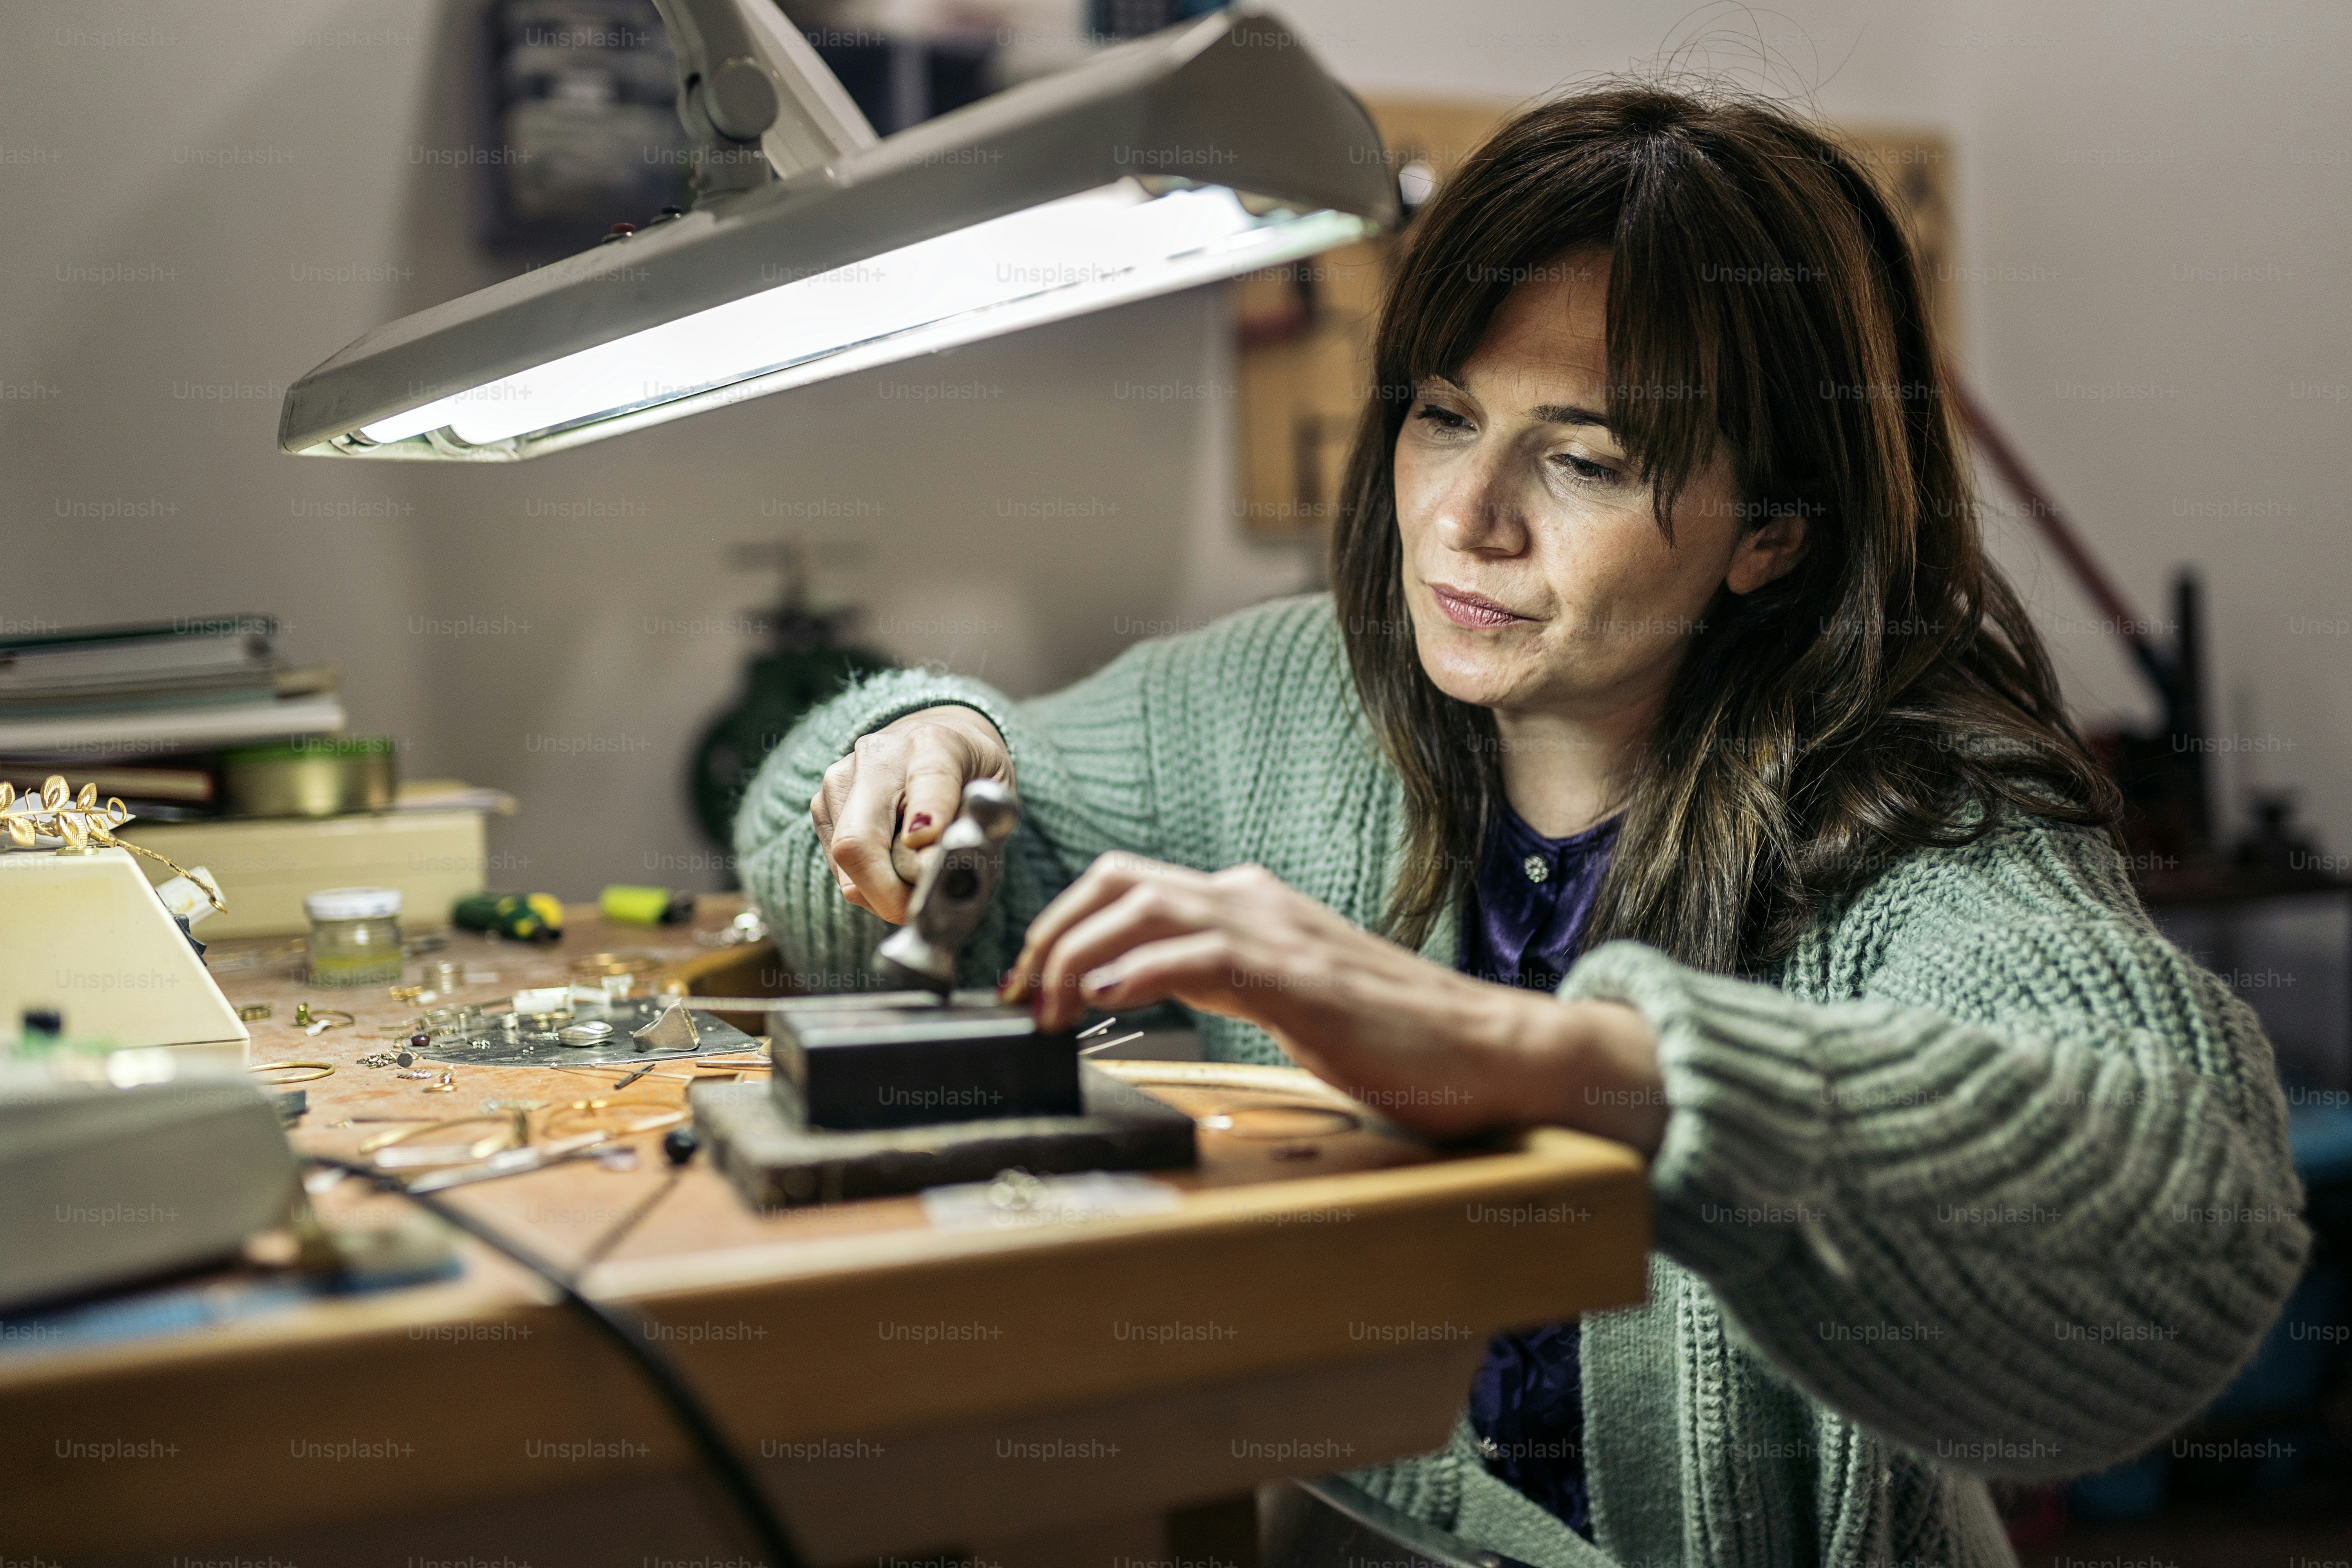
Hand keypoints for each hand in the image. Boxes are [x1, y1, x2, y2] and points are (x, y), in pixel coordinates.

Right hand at [810, 705, 1012, 922]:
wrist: (932, 739)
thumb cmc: (971, 775)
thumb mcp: (995, 793)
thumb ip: (977, 829)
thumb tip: (939, 872)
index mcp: (932, 745)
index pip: (929, 783)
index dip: (929, 820)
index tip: (931, 851)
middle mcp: (876, 758)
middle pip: (858, 842)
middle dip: (890, 895)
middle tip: (921, 911)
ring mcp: (839, 781)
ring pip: (847, 867)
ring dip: (882, 894)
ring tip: (916, 882)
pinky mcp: (821, 807)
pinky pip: (840, 871)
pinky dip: (870, 887)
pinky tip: (895, 869)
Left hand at [1001, 853, 1666, 1148]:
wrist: (1487, 1048)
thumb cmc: (1391, 1037)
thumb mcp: (1283, 997)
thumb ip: (1220, 980)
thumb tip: (1142, 993)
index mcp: (1251, 904)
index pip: (1129, 887)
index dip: (1063, 926)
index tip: (1026, 984)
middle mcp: (1255, 901)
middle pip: (1118, 882)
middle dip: (1050, 932)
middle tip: (1016, 996)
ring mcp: (1278, 933)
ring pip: (1145, 907)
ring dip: (1076, 954)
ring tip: (1042, 1006)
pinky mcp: (1298, 977)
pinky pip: (1199, 955)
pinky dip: (1136, 971)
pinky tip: (1098, 1001)